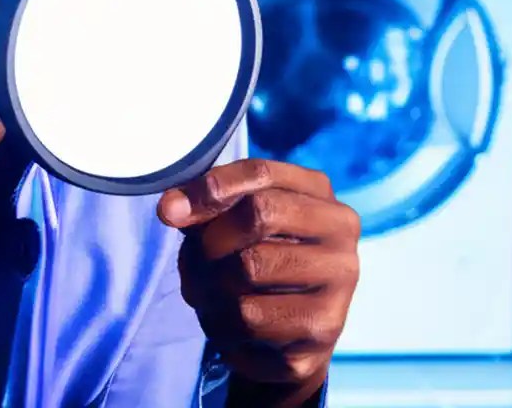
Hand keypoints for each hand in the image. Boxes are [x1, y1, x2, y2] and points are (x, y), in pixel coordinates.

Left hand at [157, 159, 359, 407]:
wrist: (287, 337)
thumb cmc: (255, 262)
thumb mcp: (230, 223)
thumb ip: (203, 205)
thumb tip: (170, 208)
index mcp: (319, 195)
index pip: (261, 174)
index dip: (210, 188)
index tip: (171, 211)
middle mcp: (341, 235)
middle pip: (257, 216)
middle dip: (210, 240)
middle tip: (194, 261)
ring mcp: (339, 284)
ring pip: (249, 270)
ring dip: (208, 286)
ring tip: (206, 293)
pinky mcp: (323, 330)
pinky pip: (250, 319)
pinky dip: (221, 322)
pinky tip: (227, 322)